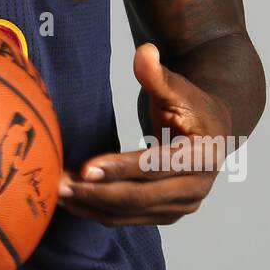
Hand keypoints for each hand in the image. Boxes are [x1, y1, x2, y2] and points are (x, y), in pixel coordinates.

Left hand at [57, 43, 232, 226]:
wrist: (213, 132)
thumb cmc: (191, 105)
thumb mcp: (179, 87)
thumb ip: (159, 74)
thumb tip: (145, 51)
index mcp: (203, 155)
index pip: (156, 165)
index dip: (121, 167)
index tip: (85, 168)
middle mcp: (196, 187)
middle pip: (140, 196)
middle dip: (97, 193)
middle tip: (58, 185)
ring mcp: (182, 205)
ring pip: (131, 212)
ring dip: (92, 205)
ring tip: (57, 191)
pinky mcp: (167, 214)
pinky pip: (128, 218)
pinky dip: (98, 211)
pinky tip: (72, 200)